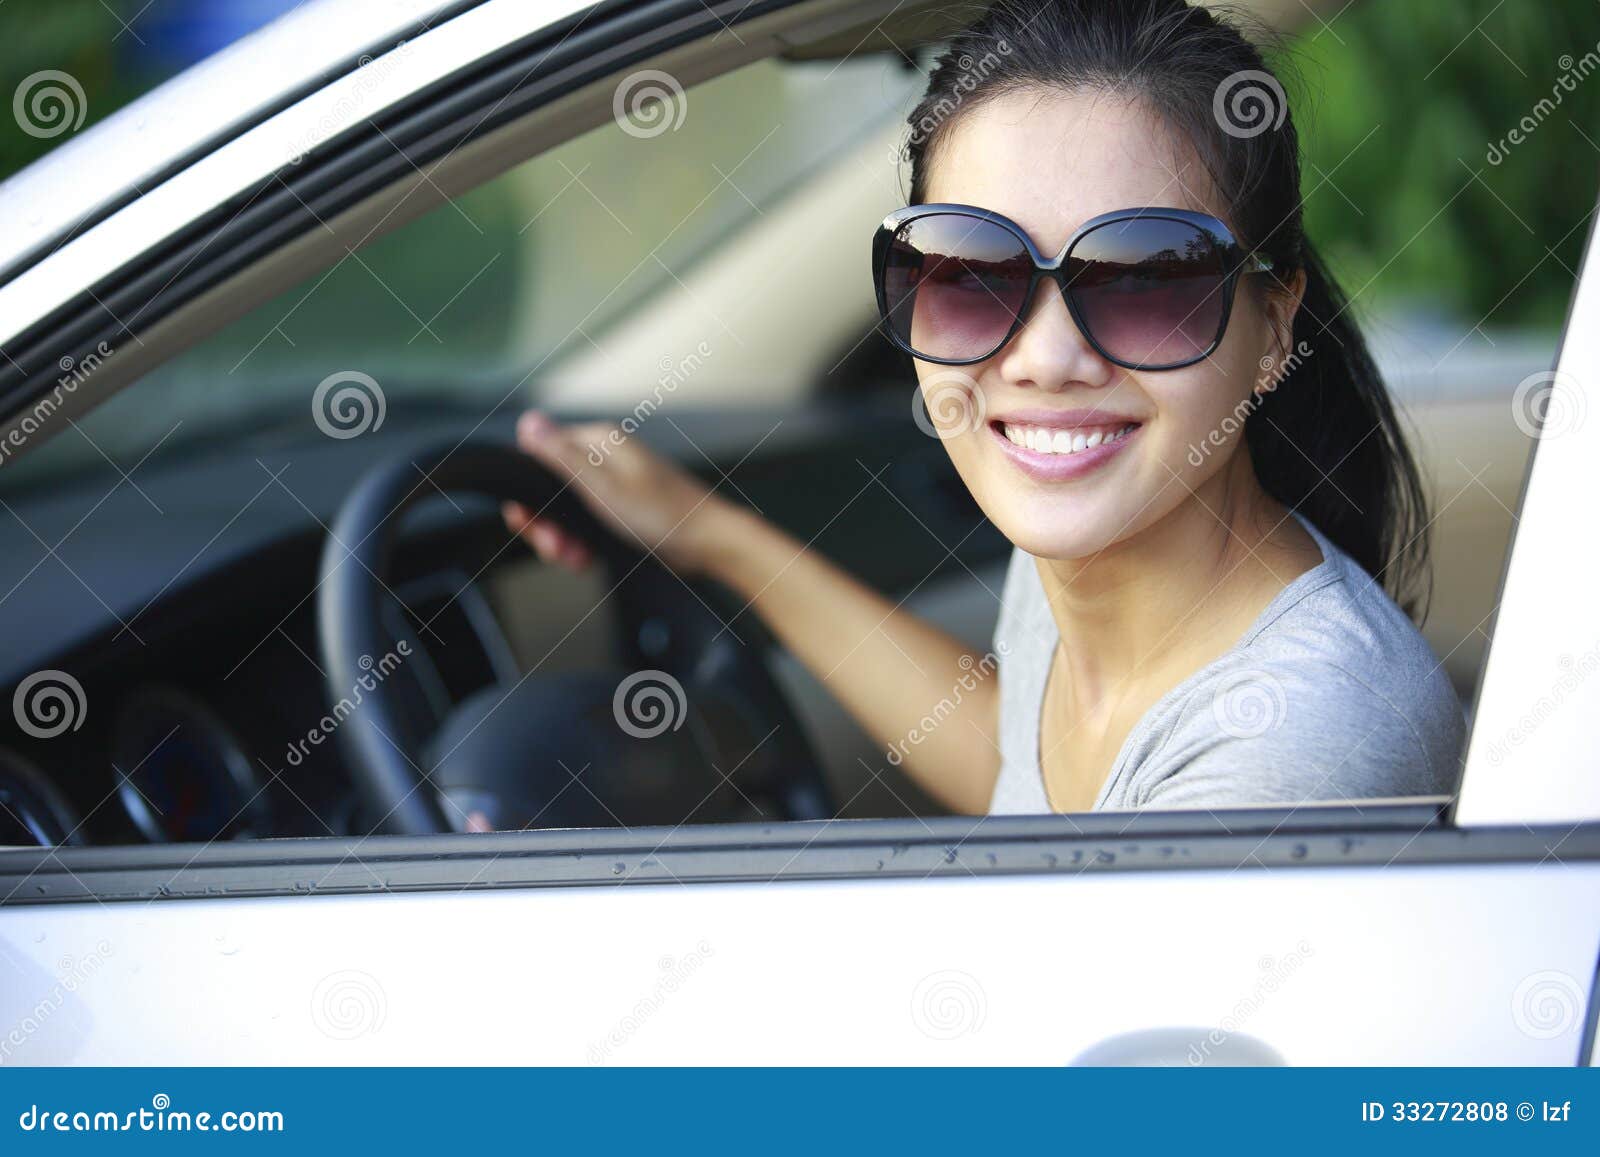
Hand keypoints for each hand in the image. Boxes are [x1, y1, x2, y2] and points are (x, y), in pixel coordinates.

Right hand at [502, 410, 732, 574]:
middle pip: (549, 487)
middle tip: (557, 549)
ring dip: (564, 538)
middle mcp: (603, 458)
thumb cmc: (663, 516)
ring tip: (577, 558)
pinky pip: (586, 522)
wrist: (708, 543)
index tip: (532, 522)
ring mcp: (613, 483)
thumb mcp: (603, 488)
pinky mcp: (621, 507)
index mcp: (598, 442)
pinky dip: (582, 542)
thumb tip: (528, 422)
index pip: (538, 457)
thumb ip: (562, 455)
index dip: (529, 494)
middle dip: (547, 523)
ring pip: (566, 510)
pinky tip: (589, 557)